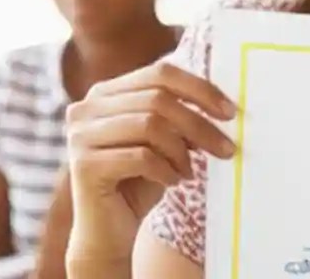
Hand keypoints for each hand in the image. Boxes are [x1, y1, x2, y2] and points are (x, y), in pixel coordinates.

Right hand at [64, 62, 236, 272]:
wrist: (107, 235)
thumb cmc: (138, 184)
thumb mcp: (163, 144)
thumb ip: (180, 118)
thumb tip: (221, 103)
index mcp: (105, 93)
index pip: (159, 74)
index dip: (199, 89)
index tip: (229, 111)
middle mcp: (87, 107)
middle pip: (157, 99)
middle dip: (199, 124)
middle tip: (226, 148)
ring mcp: (80, 135)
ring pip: (149, 125)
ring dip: (180, 151)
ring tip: (188, 171)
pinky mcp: (83, 165)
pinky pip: (140, 157)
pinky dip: (166, 171)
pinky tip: (171, 182)